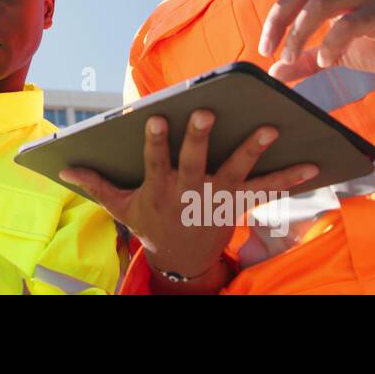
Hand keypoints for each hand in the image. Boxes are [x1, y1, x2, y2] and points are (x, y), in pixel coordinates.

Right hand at [60, 110, 315, 284]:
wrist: (180, 261)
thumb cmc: (150, 225)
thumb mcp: (120, 207)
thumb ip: (95, 184)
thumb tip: (63, 167)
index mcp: (160, 186)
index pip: (154, 158)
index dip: (154, 139)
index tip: (154, 117)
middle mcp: (190, 188)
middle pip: (195, 158)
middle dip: (200, 135)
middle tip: (206, 112)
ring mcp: (216, 195)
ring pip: (237, 169)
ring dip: (253, 149)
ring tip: (269, 128)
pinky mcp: (238, 202)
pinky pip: (267, 189)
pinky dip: (290, 177)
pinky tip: (312, 164)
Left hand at [238, 0, 374, 82]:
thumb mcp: (337, 54)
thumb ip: (307, 61)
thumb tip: (274, 74)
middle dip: (277, 19)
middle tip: (266, 50)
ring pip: (321, 2)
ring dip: (299, 32)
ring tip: (290, 58)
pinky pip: (352, 22)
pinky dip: (333, 41)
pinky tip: (327, 62)